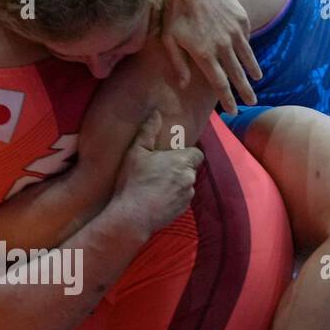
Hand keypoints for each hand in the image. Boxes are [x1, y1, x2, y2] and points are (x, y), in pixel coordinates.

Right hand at [112, 110, 203, 233]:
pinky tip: (157, 199)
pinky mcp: (182, 210)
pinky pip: (182, 199)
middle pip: (190, 169)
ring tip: (157, 187)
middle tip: (160, 171)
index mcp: (182, 161)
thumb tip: (156, 113)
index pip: (197, 153)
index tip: (172, 156)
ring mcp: (187, 196)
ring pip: (186, 185)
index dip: (187, 154)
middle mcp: (189, 178)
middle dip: (179, 169)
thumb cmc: (133, 182)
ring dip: (176, 184)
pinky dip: (173, 198)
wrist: (132, 216)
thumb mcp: (136, 152)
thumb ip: (148, 131)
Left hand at [161, 0, 262, 112]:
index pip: (220, 84)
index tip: (233, 111)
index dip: (227, 99)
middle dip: (244, 90)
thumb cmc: (172, 11)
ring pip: (246, 56)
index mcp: (205, 54)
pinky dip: (248, 48)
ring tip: (257, 80)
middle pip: (237, 74)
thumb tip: (184, 85)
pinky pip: (246, 38)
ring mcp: (234, 31)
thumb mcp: (168, 40)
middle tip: (252, 102)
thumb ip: (177, 63)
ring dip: (252, 70)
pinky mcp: (240, 17)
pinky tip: (249, 55)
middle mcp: (223, 45)